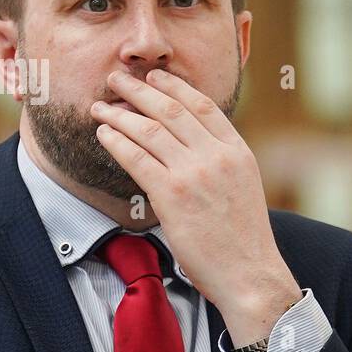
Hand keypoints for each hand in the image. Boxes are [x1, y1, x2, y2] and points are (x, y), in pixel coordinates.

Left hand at [93, 69, 301, 344]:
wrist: (250, 274)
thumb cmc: (244, 240)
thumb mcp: (244, 188)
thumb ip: (222, 162)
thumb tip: (194, 146)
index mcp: (238, 152)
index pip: (203, 105)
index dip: (174, 87)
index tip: (155, 77)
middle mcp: (218, 156)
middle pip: (172, 110)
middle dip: (140, 90)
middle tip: (117, 79)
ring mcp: (195, 173)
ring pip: (150, 130)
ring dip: (120, 113)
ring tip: (101, 106)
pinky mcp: (172, 195)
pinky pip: (136, 158)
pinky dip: (117, 142)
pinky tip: (104, 135)